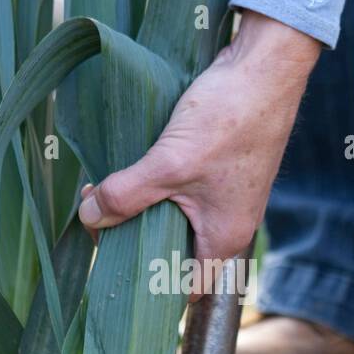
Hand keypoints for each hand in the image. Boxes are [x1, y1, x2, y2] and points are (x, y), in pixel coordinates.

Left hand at [78, 11, 321, 272]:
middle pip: (174, 251)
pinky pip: (183, 192)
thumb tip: (87, 217)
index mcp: (224, 239)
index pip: (185, 287)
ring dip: (142, 209)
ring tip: (105, 191)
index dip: (149, 286)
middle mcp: (229, 224)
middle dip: (134, 240)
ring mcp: (226, 196)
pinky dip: (156, 186)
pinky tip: (130, 168)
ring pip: (175, 218)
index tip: (110, 265)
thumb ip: (125, 196)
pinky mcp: (221, 169)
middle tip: (96, 219)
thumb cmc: (229, 118)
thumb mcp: (168, 163)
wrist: (266, 66)